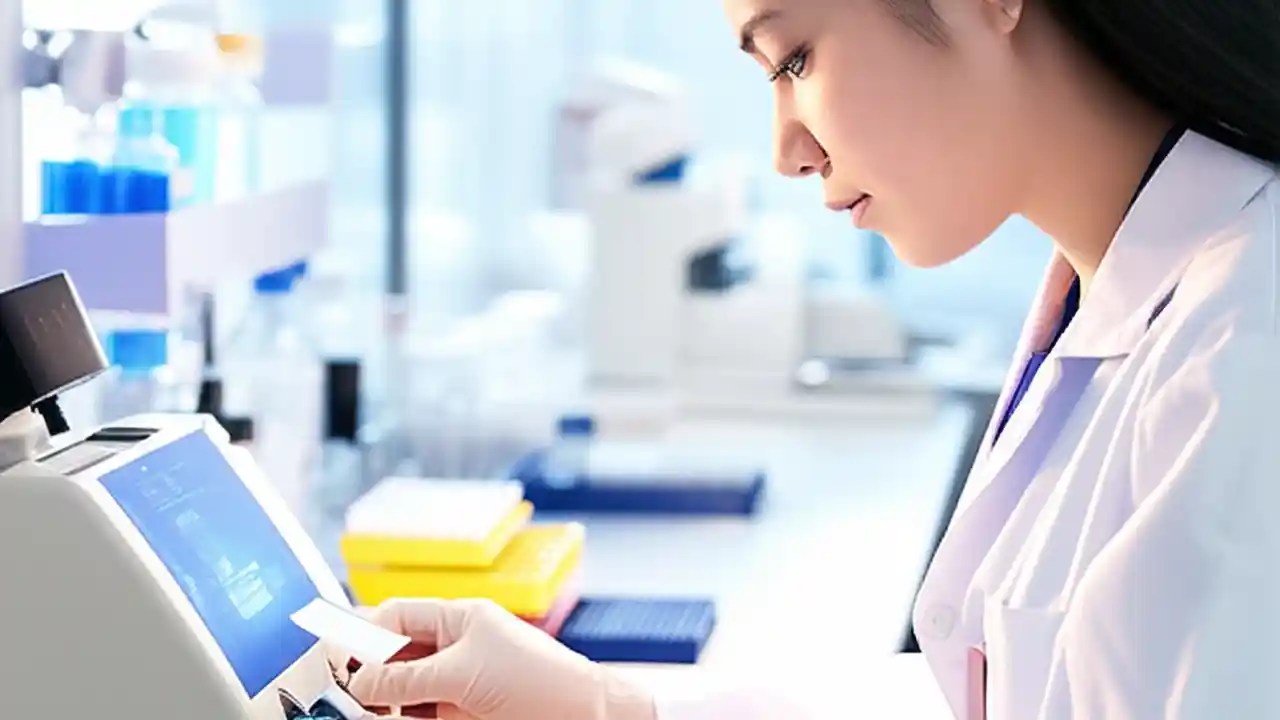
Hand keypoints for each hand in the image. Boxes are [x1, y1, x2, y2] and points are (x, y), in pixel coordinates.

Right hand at [347, 598, 656, 719]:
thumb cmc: (537, 681)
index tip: (338, 656)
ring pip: (404, 688)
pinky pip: (420, 711)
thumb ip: (408, 678)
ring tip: (363, 711)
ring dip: (382, 699)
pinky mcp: (463, 712)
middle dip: (370, 671)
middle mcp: (457, 646)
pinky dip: (402, 717)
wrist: (580, 715)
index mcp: (460, 618)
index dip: (366, 633)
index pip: (398, 616)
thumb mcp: (462, 673)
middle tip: (344, 693)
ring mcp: (459, 681)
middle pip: (396, 655)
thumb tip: (363, 681)